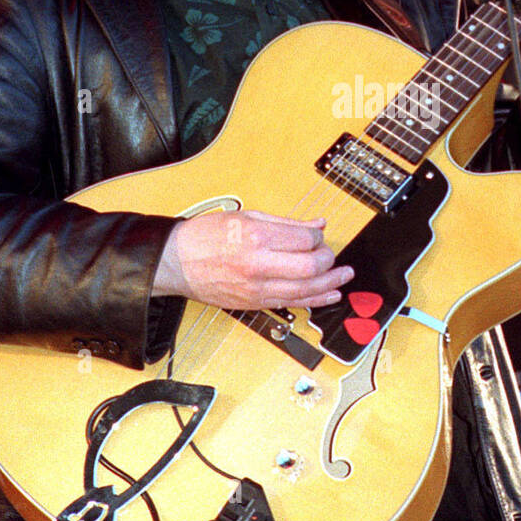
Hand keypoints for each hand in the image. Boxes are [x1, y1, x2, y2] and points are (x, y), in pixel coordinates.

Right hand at [153, 211, 353, 309]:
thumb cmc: (205, 237)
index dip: (318, 238)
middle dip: (328, 261)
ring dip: (330, 284)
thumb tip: (317, 226)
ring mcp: (256, 288)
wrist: (176, 262)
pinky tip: (328, 295)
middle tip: (331, 255)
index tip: (317, 235)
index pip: (305, 240)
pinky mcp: (254, 303)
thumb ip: (286, 223)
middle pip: (310, 267)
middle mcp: (258, 265)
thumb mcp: (247, 216)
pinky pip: (291, 304)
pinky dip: (313, 300)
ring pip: (305, 290)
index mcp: (256, 238)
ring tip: (344, 277)